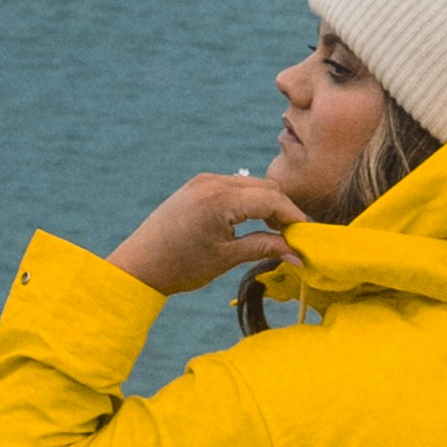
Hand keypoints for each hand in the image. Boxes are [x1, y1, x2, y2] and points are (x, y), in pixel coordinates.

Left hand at [112, 164, 286, 292]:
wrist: (140, 264)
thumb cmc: (181, 266)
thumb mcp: (226, 258)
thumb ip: (263, 247)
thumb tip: (297, 254)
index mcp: (220, 199)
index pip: (272, 199)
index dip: (294, 216)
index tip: (307, 237)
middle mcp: (213, 181)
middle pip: (264, 187)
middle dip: (283, 209)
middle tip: (294, 237)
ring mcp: (204, 180)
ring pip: (251, 185)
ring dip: (268, 204)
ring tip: (277, 232)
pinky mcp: (198, 185)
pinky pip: (234, 187)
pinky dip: (250, 201)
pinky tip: (255, 222)